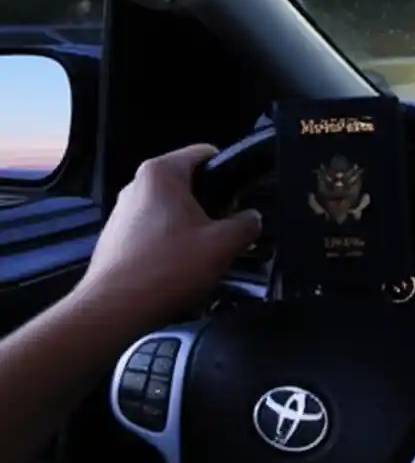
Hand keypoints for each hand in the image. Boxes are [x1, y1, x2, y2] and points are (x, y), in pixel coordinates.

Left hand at [74, 144, 260, 329]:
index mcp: (161, 173)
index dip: (231, 173)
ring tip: (201, 256)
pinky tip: (178, 269)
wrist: (115, 309)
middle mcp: (138, 185)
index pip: (207, 153)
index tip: (241, 199)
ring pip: (173, 210)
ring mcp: (123, 211)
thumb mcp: (224, 244)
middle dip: (211, 206)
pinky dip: (171, 245)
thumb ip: (248, 223)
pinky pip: (156, 231)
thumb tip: (252, 219)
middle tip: (224, 234)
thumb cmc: (167, 268)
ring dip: (192, 229)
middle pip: (191, 184)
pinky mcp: (117, 237)